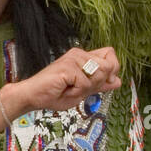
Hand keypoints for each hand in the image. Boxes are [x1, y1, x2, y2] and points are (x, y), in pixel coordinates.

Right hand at [6, 47, 121, 116]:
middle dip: (99, 82)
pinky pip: (85, 83)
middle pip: (109, 64)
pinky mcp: (68, 66)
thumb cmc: (53, 94)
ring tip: (71, 89)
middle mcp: (79, 54)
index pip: (110, 54)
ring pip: (99, 74)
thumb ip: (99, 85)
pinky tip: (65, 89)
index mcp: (83, 57)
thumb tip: (118, 81)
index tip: (99, 83)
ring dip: (86, 88)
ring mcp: (73, 58)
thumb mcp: (82, 91)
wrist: (33, 96)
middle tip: (80, 88)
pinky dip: (76, 92)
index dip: (111, 69)